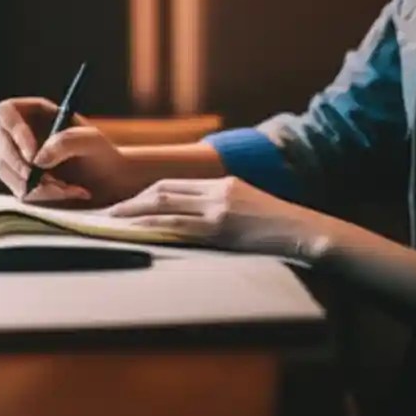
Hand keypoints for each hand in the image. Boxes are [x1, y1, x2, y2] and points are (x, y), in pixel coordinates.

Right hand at [0, 97, 145, 206]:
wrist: (108, 183)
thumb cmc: (101, 154)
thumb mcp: (93, 142)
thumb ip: (67, 141)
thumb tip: (38, 159)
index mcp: (33, 113)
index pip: (5, 111)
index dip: (13, 130)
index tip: (32, 154)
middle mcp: (19, 133)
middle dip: (15, 161)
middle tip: (36, 178)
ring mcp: (16, 158)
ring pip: (4, 168)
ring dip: (32, 182)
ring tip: (67, 187)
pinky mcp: (19, 182)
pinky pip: (17, 190)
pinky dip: (41, 196)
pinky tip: (66, 193)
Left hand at [106, 177, 336, 260]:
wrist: (305, 232)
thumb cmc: (278, 226)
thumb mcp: (247, 206)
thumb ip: (220, 206)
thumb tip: (193, 217)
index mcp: (221, 183)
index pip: (172, 184)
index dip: (145, 194)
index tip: (126, 203)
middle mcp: (216, 190)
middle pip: (162, 190)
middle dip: (133, 200)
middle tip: (109, 211)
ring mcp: (217, 208)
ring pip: (164, 204)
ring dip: (134, 212)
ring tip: (112, 220)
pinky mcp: (220, 228)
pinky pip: (177, 225)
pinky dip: (152, 226)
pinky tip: (136, 230)